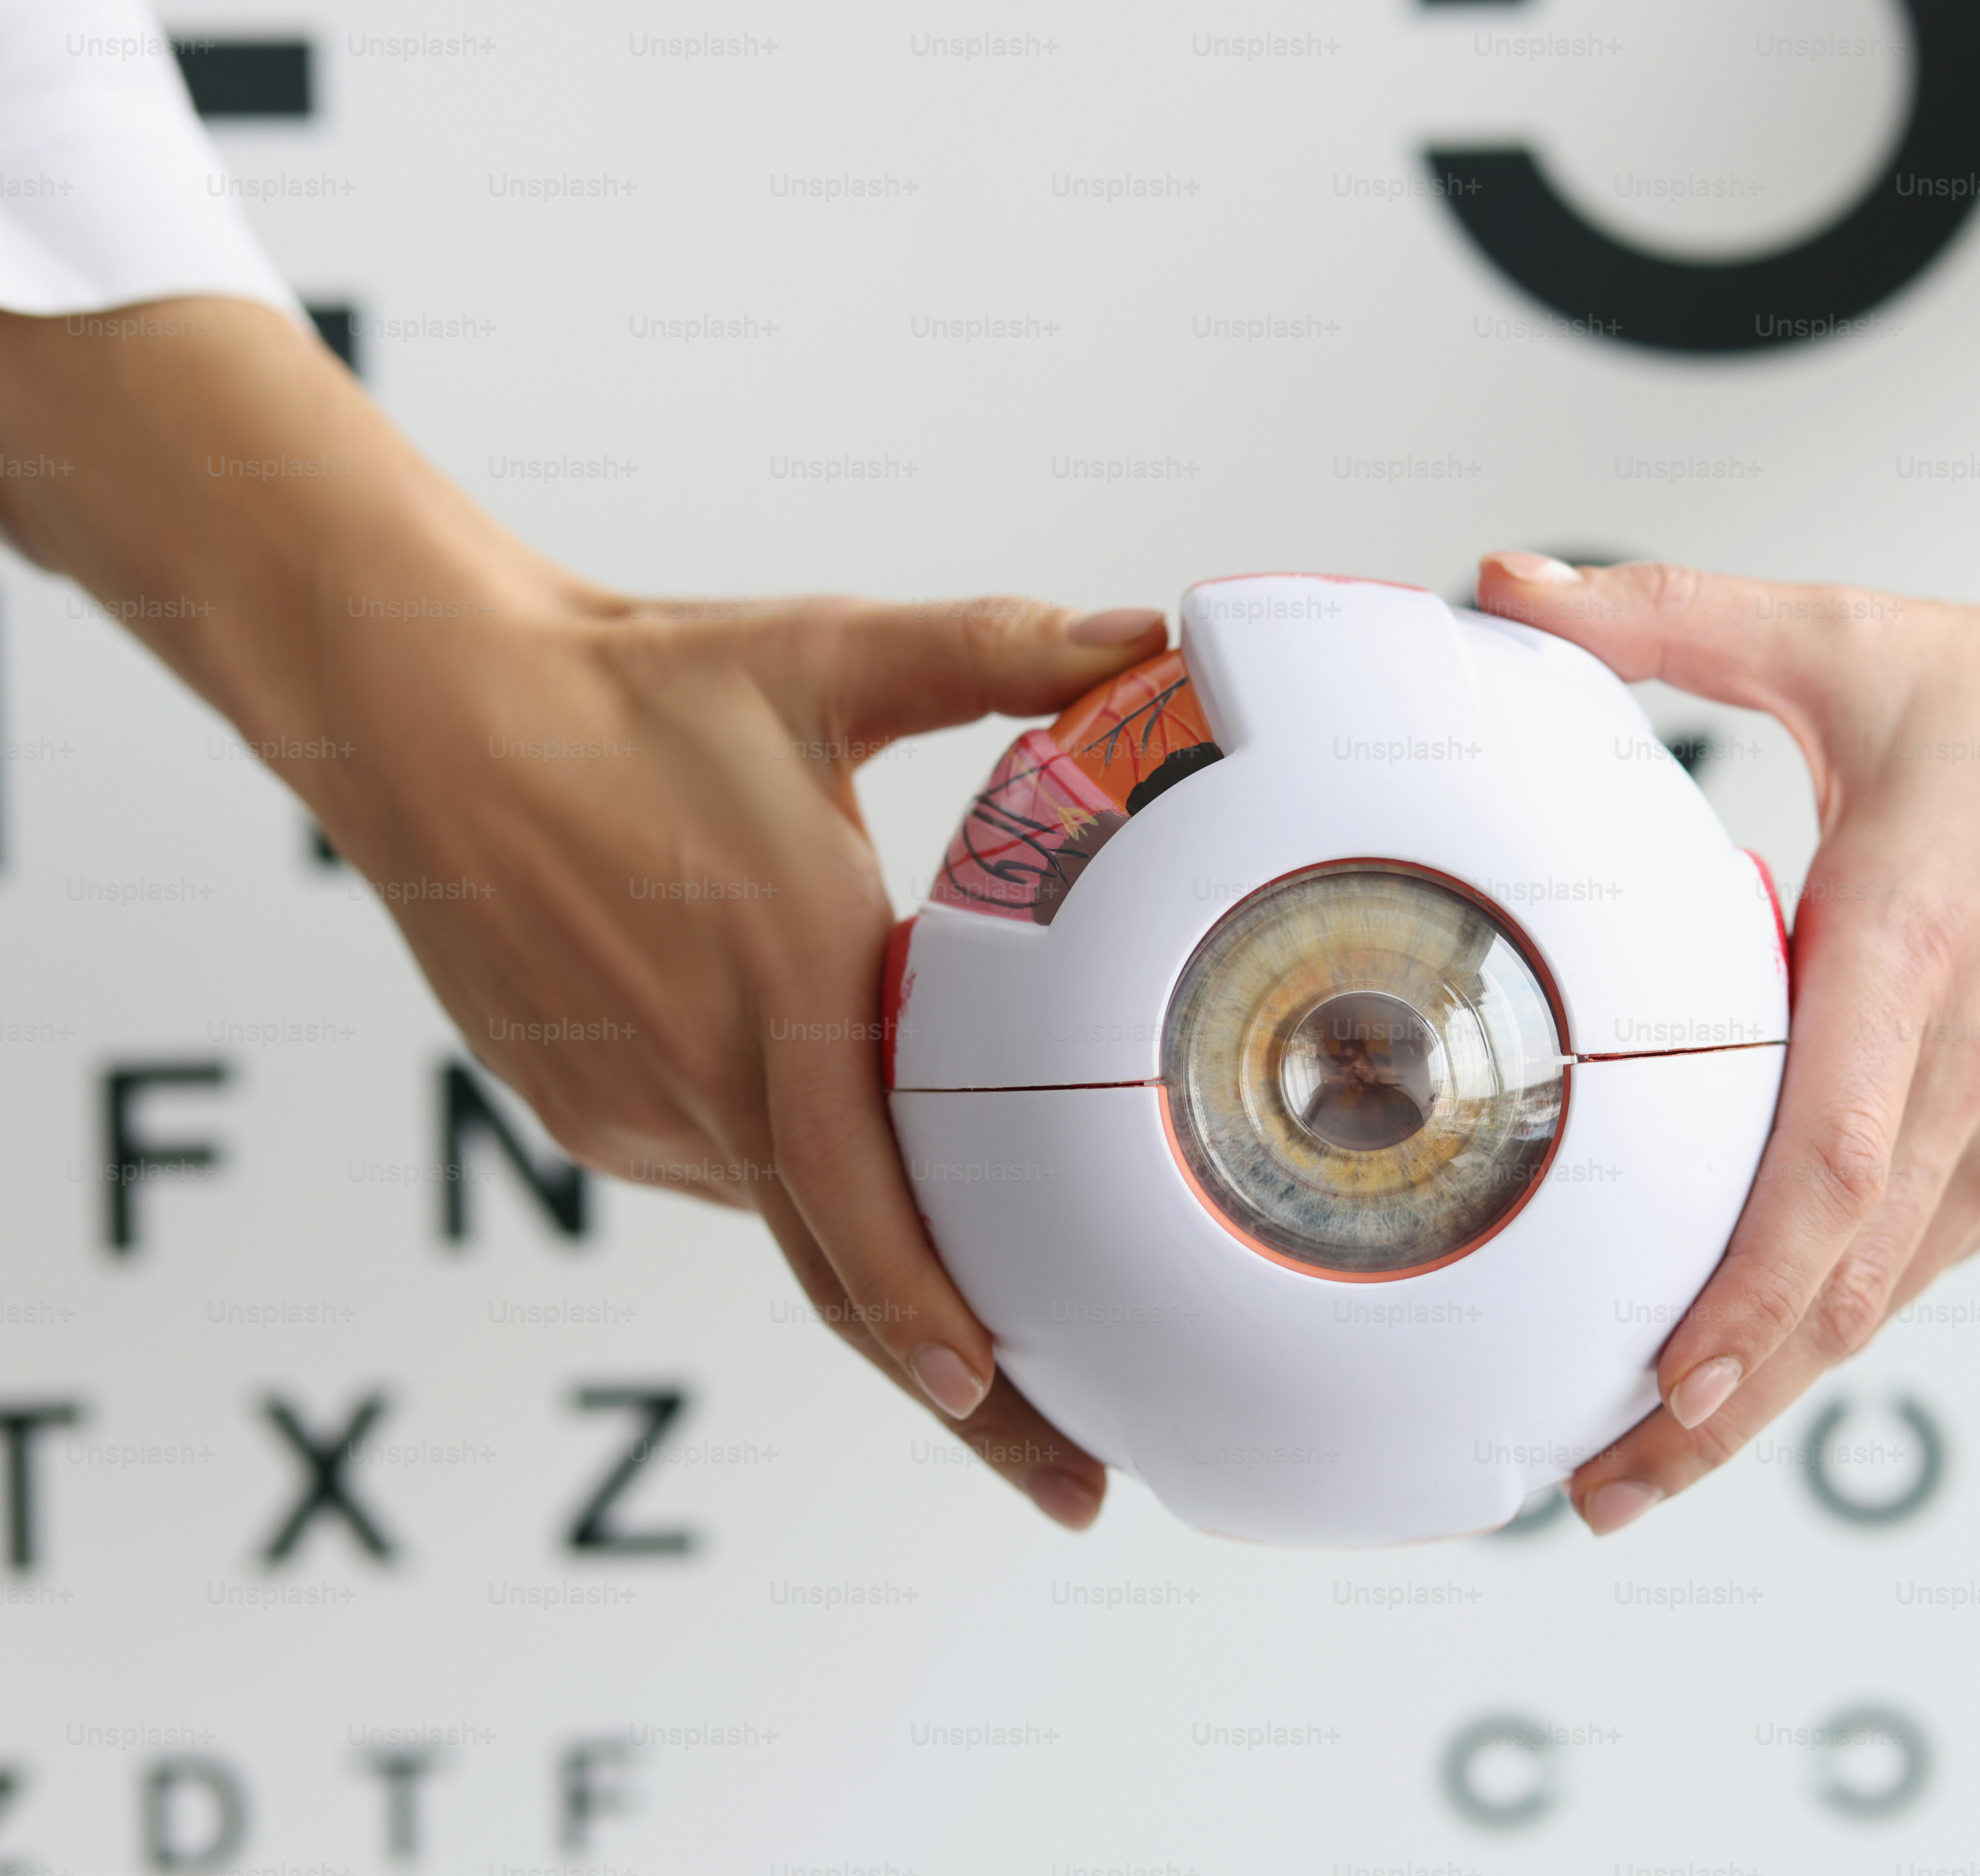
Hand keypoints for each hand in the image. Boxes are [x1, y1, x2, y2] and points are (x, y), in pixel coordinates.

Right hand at [311, 580, 1165, 1532]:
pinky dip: (791, 1181)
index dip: (932, 1317)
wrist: (429, 702)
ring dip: (879, 1268)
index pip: (861, 1205)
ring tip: (992, 1331)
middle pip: (843, 1273)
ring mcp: (629, 1107)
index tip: (995, 1404)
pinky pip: (717, 1168)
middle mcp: (703, 1078)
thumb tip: (1139, 627)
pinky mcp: (584, 1106)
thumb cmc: (636, 683)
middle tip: (1068, 1486)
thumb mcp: (831, 654)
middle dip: (965, 1393)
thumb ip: (992, 650)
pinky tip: (833, 1149)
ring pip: (784, 1217)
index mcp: (783, 993)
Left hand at [1477, 333, 1979, 1533]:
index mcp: (1916, 954)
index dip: (1744, 1298)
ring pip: (1890, 1291)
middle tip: (1606, 1490)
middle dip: (1724, 1403)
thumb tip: (1508, 580)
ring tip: (1661, 1455)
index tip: (1660, 1390)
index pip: (1826, 1171)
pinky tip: (1772, 1359)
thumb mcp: (1838, 637)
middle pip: (1846, 1281)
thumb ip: (1663, 615)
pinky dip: (1849, 1315)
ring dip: (1780, 1381)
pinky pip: (1935, 1251)